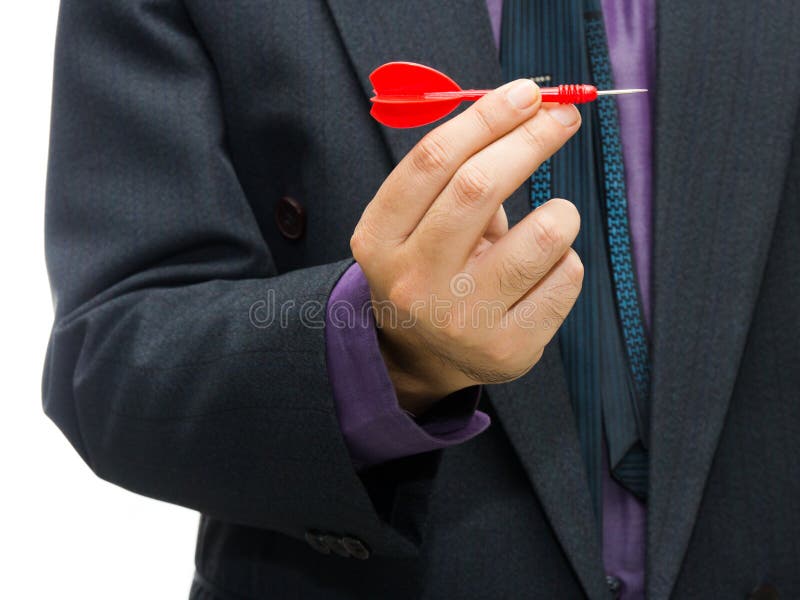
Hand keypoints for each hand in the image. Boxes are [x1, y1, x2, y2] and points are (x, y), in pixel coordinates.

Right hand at [350, 79, 582, 415]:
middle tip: (563, 117)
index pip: (433, 161)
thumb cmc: (432, 266)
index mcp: (380, 240)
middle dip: (531, 139)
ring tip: (553, 220)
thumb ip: (452, 170)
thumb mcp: (415, 222)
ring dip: (561, 212)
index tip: (527, 93)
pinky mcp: (508, 347)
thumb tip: (526, 106)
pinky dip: (566, 259)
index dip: (487, 117)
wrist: (428, 354)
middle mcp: (414, 280)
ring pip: (543, 235)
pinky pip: (567, 276)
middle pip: (479, 186)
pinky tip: (543, 272)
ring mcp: (461, 318)